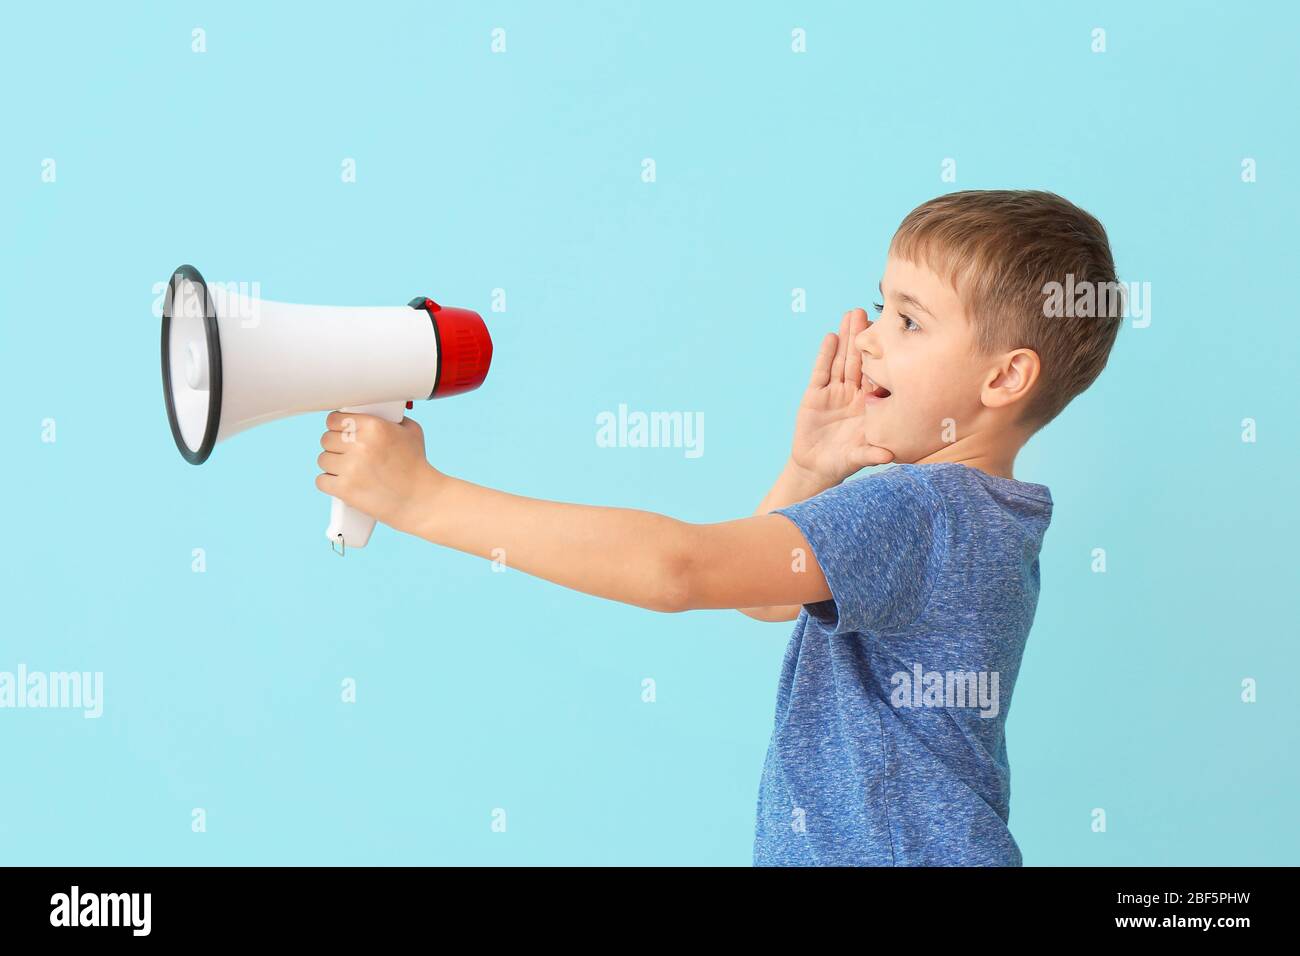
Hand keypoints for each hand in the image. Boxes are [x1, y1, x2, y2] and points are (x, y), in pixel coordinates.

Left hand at [316, 411, 443, 534]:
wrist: (421, 499)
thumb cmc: (417, 467)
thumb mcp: (410, 432)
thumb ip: (389, 419)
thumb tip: (372, 413)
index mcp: (374, 427)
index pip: (334, 419)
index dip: (338, 427)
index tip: (342, 433)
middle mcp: (360, 445)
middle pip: (326, 439)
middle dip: (336, 446)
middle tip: (349, 454)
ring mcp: (351, 468)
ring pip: (322, 460)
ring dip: (333, 465)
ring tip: (349, 470)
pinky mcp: (345, 489)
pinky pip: (321, 481)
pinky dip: (330, 484)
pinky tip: (344, 483)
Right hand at [790, 309, 893, 483]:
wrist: (815, 466)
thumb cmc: (842, 462)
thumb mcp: (857, 457)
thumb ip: (871, 454)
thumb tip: (888, 456)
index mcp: (869, 405)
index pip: (876, 376)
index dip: (880, 356)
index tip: (888, 335)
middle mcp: (853, 394)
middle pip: (858, 361)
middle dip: (861, 337)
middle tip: (867, 312)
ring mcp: (834, 392)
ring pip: (840, 360)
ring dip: (845, 338)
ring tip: (850, 314)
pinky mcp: (815, 395)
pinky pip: (821, 371)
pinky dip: (825, 355)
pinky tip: (830, 338)